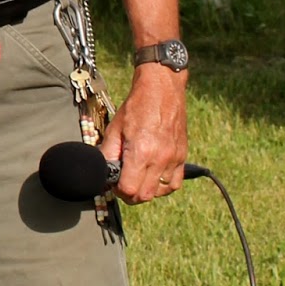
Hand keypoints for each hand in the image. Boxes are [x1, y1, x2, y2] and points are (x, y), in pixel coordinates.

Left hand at [100, 68, 187, 203]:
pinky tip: (153, 176)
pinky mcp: (182, 156)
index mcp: (141, 152)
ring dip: (146, 190)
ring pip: (159, 192)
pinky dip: (163, 186)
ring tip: (137, 177)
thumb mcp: (115, 128)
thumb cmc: (136, 106)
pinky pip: (174, 183)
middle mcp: (160, 158)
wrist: (162, 89)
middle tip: (123, 182)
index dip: (117, 190)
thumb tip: (102, 172)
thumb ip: (107, 153)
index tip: (113, 182)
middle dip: (129, 194)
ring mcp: (174, 158)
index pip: (129, 190)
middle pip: (144, 196)